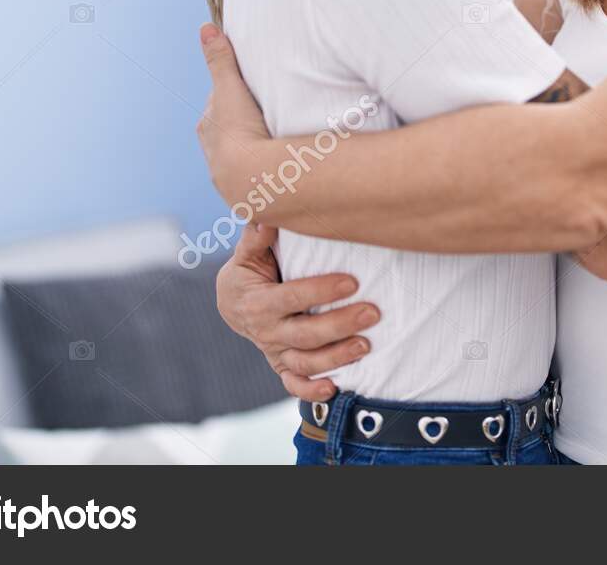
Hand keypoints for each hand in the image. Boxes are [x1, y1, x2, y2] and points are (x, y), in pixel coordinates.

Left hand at [198, 23, 274, 205]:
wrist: (252, 178)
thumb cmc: (237, 131)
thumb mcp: (229, 88)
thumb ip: (220, 60)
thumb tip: (205, 29)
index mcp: (207, 128)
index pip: (221, 106)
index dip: (238, 96)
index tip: (255, 92)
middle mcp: (214, 154)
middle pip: (233, 131)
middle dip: (248, 123)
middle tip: (271, 115)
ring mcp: (232, 175)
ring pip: (247, 153)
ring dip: (261, 147)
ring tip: (282, 141)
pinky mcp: (251, 193)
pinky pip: (262, 174)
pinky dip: (271, 168)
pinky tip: (285, 165)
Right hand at [215, 220, 379, 402]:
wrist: (234, 303)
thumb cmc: (250, 270)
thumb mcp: (248, 253)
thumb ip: (258, 236)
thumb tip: (269, 215)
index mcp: (257, 302)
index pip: (292, 297)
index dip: (321, 290)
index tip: (351, 282)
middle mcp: (266, 331)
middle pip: (304, 334)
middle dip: (339, 325)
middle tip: (372, 314)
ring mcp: (275, 351)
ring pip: (305, 362)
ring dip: (336, 358)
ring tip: (366, 346)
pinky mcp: (282, 365)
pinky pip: (294, 384)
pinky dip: (312, 391)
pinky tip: (335, 388)